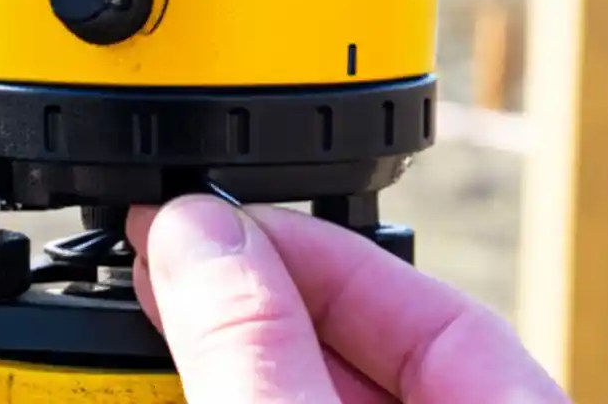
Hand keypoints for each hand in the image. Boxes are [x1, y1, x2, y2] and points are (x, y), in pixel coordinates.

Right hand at [128, 196, 570, 402]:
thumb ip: (256, 349)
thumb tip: (202, 234)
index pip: (442, 318)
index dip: (322, 252)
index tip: (222, 222)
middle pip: (378, 357)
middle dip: (266, 302)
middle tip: (174, 259)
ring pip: (325, 399)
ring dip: (245, 355)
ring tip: (166, 313)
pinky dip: (244, 402)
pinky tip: (189, 382)